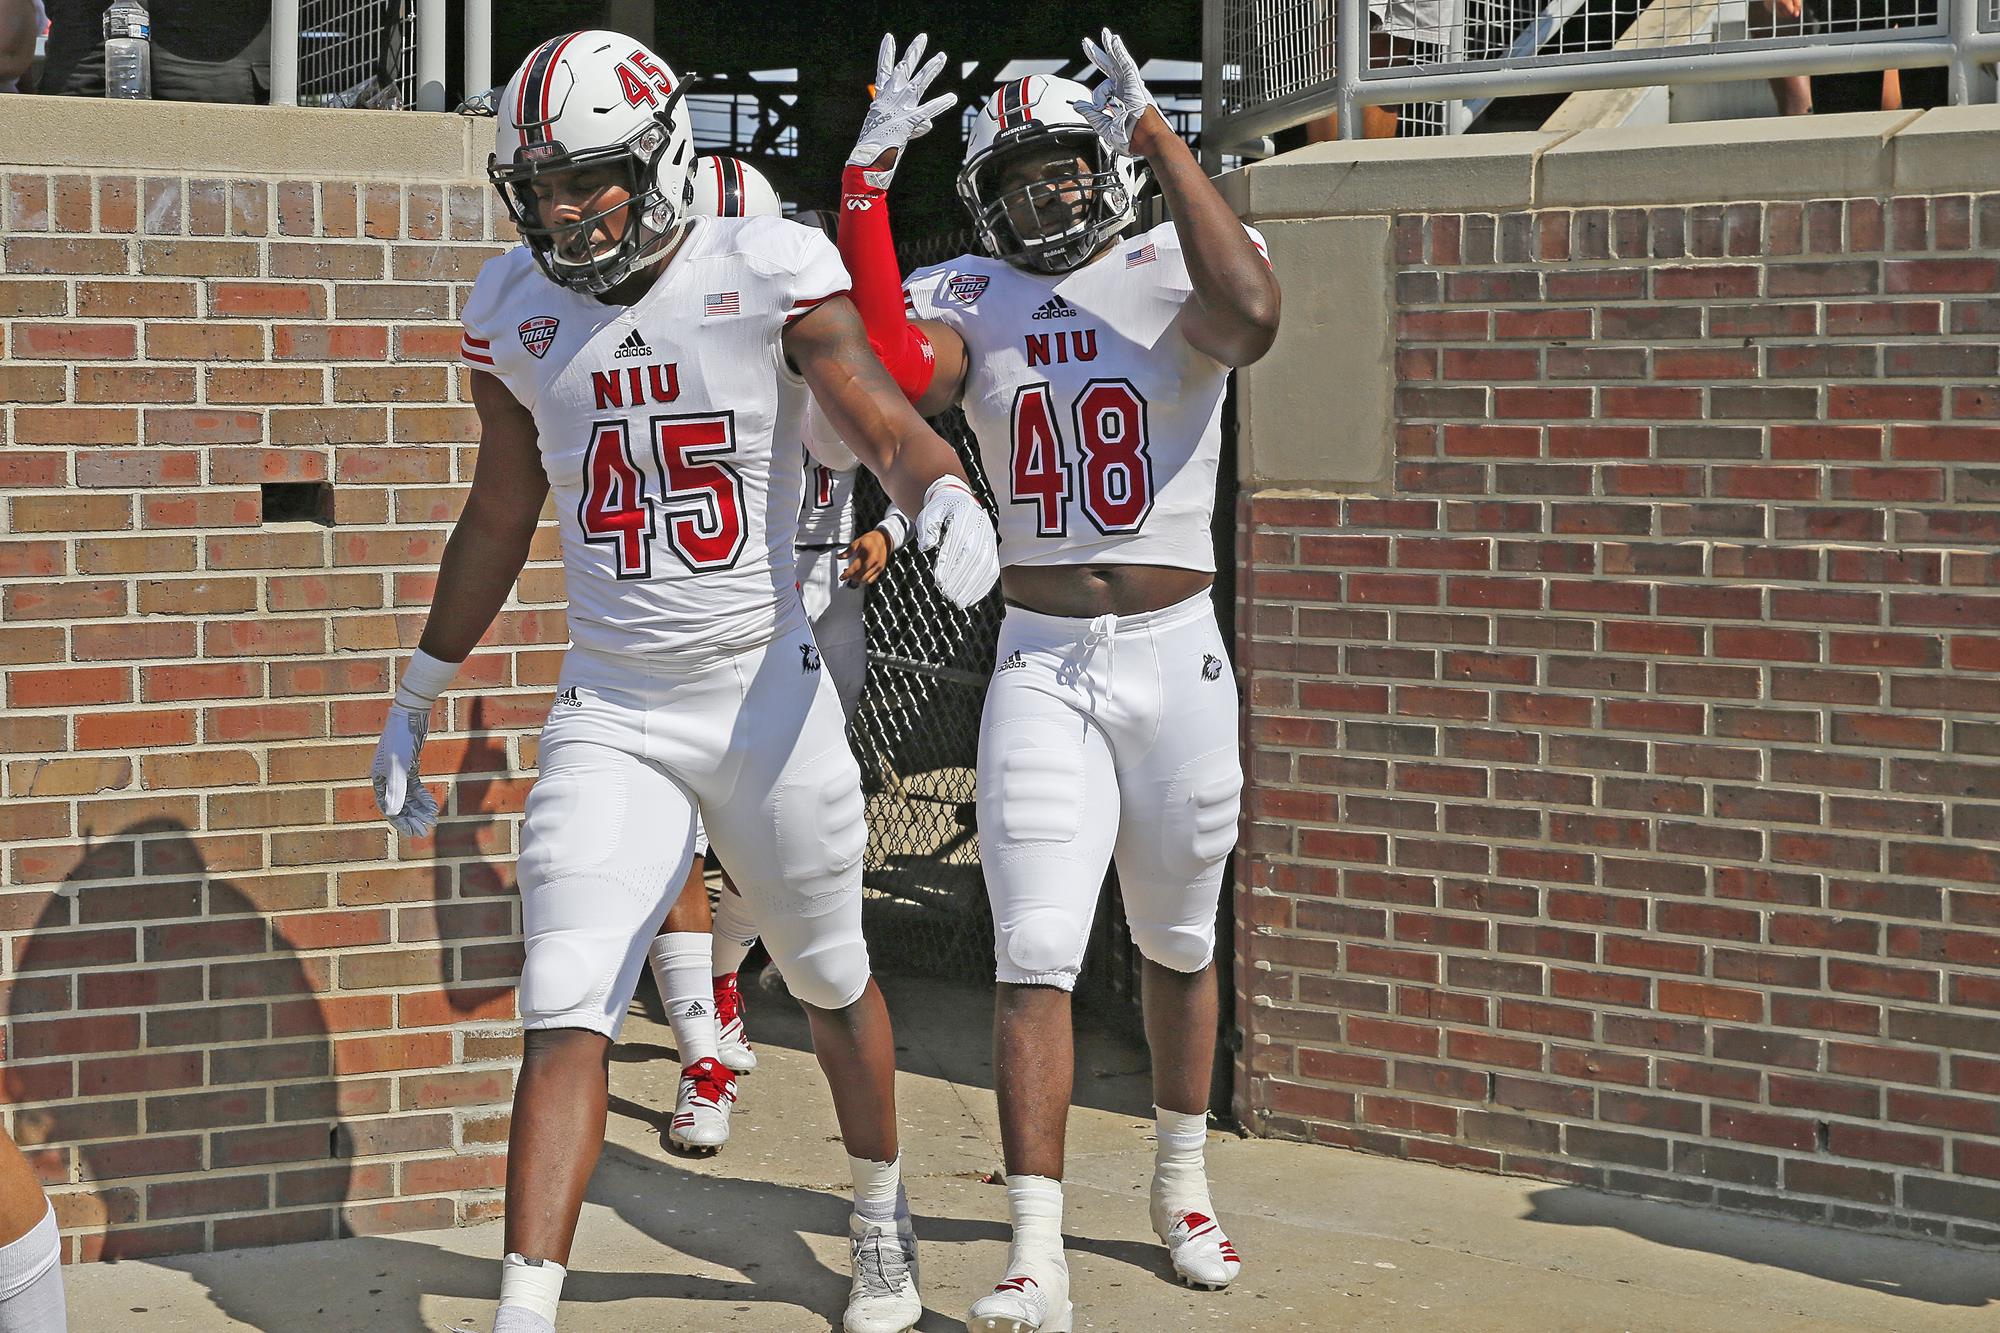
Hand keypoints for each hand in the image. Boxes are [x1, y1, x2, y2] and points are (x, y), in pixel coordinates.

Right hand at [371, 703, 439, 837]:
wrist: (411, 716)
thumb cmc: (402, 740)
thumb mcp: (400, 768)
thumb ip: (397, 791)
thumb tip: (393, 813)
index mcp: (377, 779)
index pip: (387, 807)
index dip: (400, 821)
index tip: (413, 832)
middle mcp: (385, 777)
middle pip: (399, 804)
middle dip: (412, 818)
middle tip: (425, 831)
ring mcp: (397, 772)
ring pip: (408, 797)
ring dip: (419, 809)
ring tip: (432, 820)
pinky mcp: (409, 766)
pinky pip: (415, 787)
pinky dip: (423, 796)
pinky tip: (433, 805)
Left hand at [842, 528, 892, 585]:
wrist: (884, 539)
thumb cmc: (870, 539)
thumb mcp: (858, 542)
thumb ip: (848, 551)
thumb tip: (838, 557)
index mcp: (868, 554)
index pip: (855, 567)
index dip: (847, 574)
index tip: (841, 577)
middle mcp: (874, 562)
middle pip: (860, 576)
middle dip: (851, 577)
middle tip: (845, 573)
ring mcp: (878, 566)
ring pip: (866, 580)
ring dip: (857, 580)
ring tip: (852, 575)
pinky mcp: (881, 570)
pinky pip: (871, 580)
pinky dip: (864, 580)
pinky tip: (859, 575)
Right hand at [847, 32, 955, 189]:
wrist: (866, 162)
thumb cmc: (876, 148)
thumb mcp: (893, 130)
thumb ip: (914, 122)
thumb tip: (928, 122)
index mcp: (881, 100)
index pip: (884, 71)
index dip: (886, 54)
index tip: (889, 37)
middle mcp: (889, 100)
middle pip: (903, 70)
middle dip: (914, 53)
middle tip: (923, 37)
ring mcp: (898, 109)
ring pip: (917, 84)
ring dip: (931, 70)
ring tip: (941, 57)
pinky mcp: (907, 122)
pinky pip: (927, 111)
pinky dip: (940, 104)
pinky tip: (952, 97)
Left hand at [916, 477, 998, 608]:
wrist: (958, 500)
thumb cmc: (939, 510)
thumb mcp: (929, 513)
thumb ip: (927, 528)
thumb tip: (926, 546)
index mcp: (964, 514)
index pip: (958, 542)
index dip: (949, 562)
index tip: (939, 581)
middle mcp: (980, 526)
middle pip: (973, 556)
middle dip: (961, 578)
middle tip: (948, 595)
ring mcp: (989, 538)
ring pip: (985, 565)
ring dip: (972, 586)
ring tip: (959, 602)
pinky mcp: (992, 549)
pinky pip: (992, 570)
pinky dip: (983, 586)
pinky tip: (971, 599)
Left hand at [1071, 28, 1161, 155]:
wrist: (1147, 142)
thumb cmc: (1133, 138)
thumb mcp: (1105, 127)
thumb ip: (1091, 115)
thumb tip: (1078, 105)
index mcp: (1121, 101)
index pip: (1104, 89)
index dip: (1095, 98)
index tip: (1093, 107)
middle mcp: (1126, 91)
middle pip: (1109, 68)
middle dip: (1097, 55)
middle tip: (1086, 44)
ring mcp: (1130, 86)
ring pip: (1118, 62)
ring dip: (1110, 47)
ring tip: (1105, 34)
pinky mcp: (1134, 84)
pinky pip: (1125, 64)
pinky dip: (1119, 52)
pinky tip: (1114, 40)